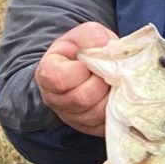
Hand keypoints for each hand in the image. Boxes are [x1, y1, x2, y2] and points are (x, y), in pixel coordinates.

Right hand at [36, 22, 117, 136]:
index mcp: (48, 73)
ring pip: (95, 114)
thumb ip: (92, 38)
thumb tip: (106, 49)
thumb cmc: (85, 50)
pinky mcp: (90, 128)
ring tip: (112, 84)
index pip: (58, 79)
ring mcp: (72, 117)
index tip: (87, 63)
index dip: (79, 71)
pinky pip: (106, 125)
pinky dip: (116, 111)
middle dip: (100, 83)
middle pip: (81, 99)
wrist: (89, 67)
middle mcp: (55, 99)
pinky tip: (115, 97)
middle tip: (107, 73)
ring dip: (110, 97)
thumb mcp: (86, 35)